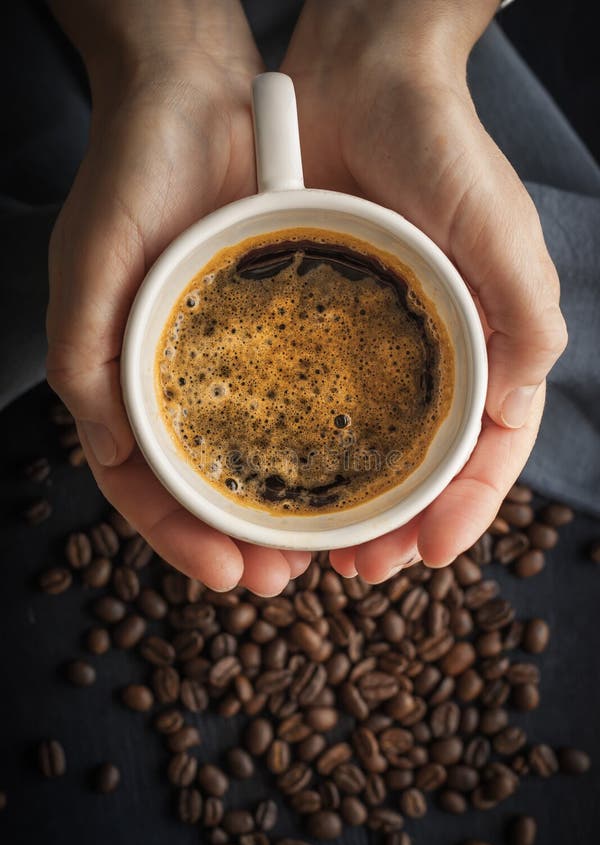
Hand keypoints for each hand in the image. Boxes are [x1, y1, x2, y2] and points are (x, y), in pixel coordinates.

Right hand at [47, 2, 310, 594]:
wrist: (196, 96)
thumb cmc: (132, 176)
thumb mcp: (90, 266)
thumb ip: (85, 358)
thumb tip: (113, 449)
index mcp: (125, 379)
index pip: (144, 483)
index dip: (179, 536)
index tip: (227, 572)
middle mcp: (177, 381)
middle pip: (205, 484)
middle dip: (238, 539)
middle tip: (282, 578)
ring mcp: (229, 360)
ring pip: (255, 456)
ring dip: (284, 509)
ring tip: (323, 550)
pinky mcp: (277, 331)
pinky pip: (297, 399)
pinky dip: (316, 444)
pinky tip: (346, 473)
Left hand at [281, 0, 566, 579]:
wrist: (363, 77)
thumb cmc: (444, 149)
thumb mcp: (501, 237)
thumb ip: (523, 322)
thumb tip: (514, 409)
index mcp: (485, 348)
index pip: (486, 452)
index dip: (463, 511)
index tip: (425, 553)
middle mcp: (430, 359)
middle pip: (418, 468)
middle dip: (394, 527)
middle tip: (356, 571)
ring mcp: (369, 348)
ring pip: (361, 450)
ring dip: (341, 507)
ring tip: (312, 552)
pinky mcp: (314, 327)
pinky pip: (305, 402)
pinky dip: (296, 450)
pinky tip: (273, 482)